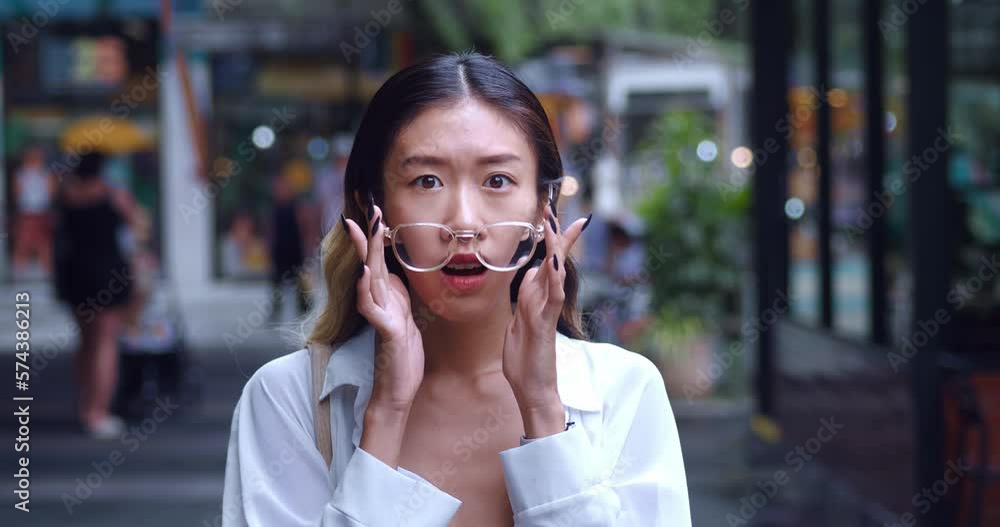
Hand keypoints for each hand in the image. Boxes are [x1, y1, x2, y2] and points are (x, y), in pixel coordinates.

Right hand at [342, 202, 423, 411]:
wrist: (397, 391)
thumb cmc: (401, 357)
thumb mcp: (404, 319)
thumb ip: (396, 296)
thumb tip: (388, 274)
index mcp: (387, 299)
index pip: (378, 262)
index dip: (375, 238)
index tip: (373, 211)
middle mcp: (379, 304)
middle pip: (371, 263)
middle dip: (369, 236)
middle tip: (366, 209)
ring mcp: (381, 317)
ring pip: (371, 279)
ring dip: (367, 253)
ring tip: (364, 229)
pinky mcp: (386, 333)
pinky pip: (373, 308)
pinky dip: (366, 290)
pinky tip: (364, 273)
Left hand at [502, 205, 589, 436]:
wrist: (533, 389)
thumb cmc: (526, 359)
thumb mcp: (519, 320)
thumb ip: (526, 296)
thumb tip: (532, 273)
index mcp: (537, 299)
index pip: (546, 262)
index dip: (549, 240)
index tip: (552, 217)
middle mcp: (545, 302)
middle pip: (554, 262)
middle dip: (558, 236)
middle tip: (560, 211)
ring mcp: (546, 313)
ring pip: (554, 275)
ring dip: (555, 249)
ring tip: (557, 226)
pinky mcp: (544, 326)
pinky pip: (551, 299)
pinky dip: (553, 280)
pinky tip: (553, 264)